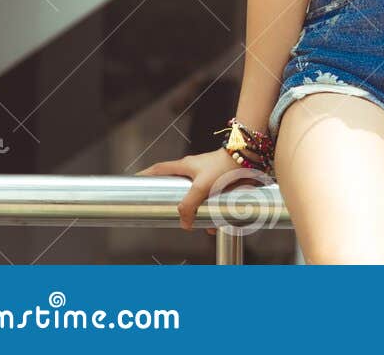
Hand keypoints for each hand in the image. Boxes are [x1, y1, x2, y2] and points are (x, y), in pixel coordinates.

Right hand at [135, 149, 264, 233]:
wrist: (248, 158)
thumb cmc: (224, 164)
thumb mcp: (201, 186)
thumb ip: (189, 205)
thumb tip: (183, 222)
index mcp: (185, 166)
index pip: (159, 169)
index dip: (146, 175)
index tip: (135, 181)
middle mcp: (194, 170)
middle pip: (179, 188)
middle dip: (179, 204)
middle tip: (175, 215)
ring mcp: (207, 176)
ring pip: (199, 198)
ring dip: (202, 213)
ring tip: (207, 226)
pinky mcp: (220, 182)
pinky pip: (214, 201)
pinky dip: (216, 213)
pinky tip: (220, 224)